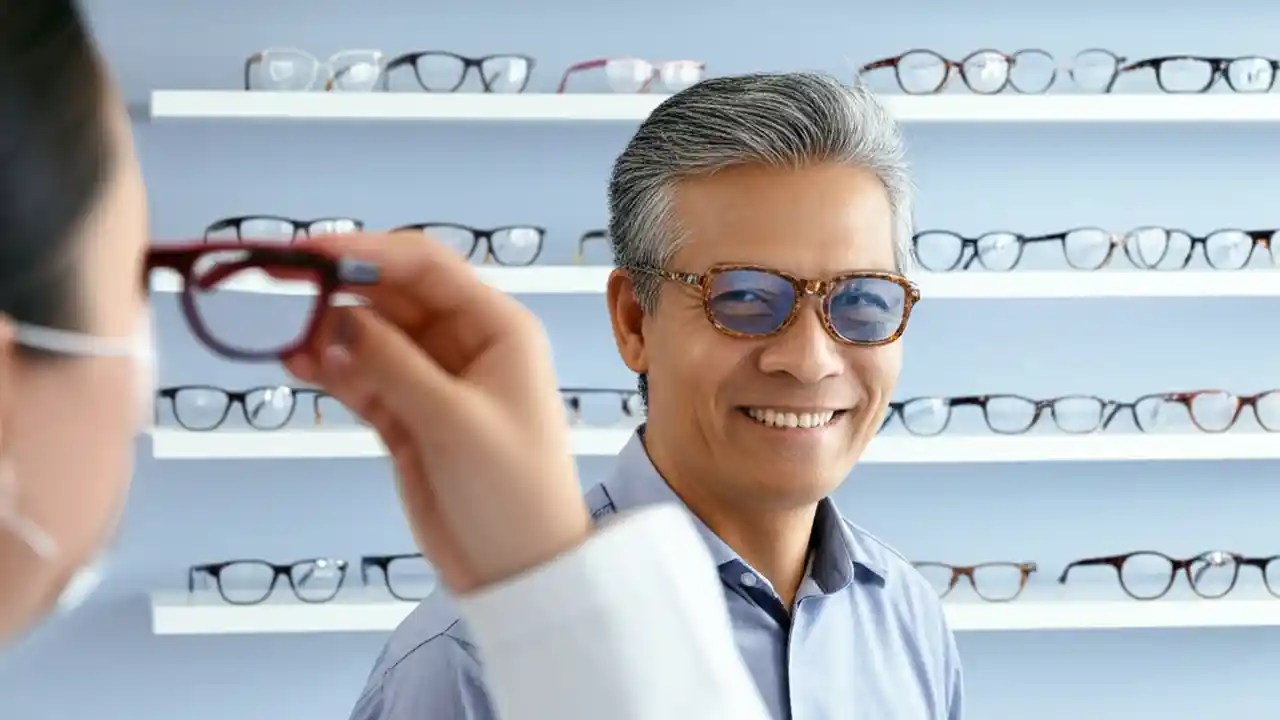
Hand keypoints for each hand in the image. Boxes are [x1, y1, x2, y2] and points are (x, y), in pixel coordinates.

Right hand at [283, 232, 590, 594]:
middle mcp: (465, 343)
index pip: (426, 266)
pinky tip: (297, 364)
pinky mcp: (406, 415)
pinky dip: (330, 368)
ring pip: (370, 335)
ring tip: (285, 343)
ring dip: (327, 332)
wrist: (518, 571)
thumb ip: (392, 364)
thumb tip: (335, 314)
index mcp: (498, 328)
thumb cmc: (512, 492)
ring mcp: (432, 379)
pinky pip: (361, 376)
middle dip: (336, 288)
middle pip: (391, 294)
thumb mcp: (453, 421)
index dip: (366, 251)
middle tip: (273, 283)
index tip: (307, 252)